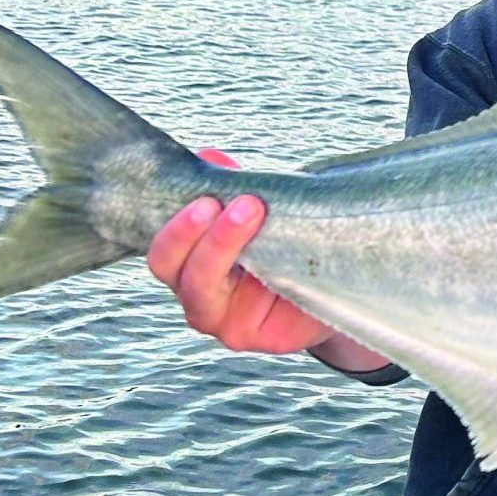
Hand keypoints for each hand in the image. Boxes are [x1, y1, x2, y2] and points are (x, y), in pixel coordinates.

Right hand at [147, 149, 338, 356]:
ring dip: (220, 246)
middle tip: (223, 201)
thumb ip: (233, 190)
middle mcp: (195, 293)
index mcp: (187, 262)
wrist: (333, 290)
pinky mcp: (253, 337)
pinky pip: (246, 310)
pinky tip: (280, 253)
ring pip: (199, 290)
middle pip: (169, 267)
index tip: (205, 193)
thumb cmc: (288, 246)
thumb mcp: (261, 212)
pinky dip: (261, 279)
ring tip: (252, 211)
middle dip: (188, 231)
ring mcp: (220, 320)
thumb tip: (211, 158)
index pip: (162, 248)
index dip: (175, 222)